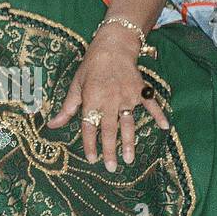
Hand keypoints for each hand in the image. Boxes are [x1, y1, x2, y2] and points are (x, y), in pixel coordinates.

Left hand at [48, 25, 168, 170]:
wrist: (113, 46)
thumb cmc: (91, 67)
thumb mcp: (76, 85)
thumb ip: (67, 108)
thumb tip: (51, 125)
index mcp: (92, 98)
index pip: (89, 126)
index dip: (89, 143)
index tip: (92, 159)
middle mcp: (110, 100)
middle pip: (109, 129)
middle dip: (110, 150)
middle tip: (112, 168)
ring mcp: (127, 96)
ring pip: (128, 123)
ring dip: (129, 142)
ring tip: (129, 159)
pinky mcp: (140, 91)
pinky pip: (151, 105)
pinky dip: (159, 115)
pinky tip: (165, 127)